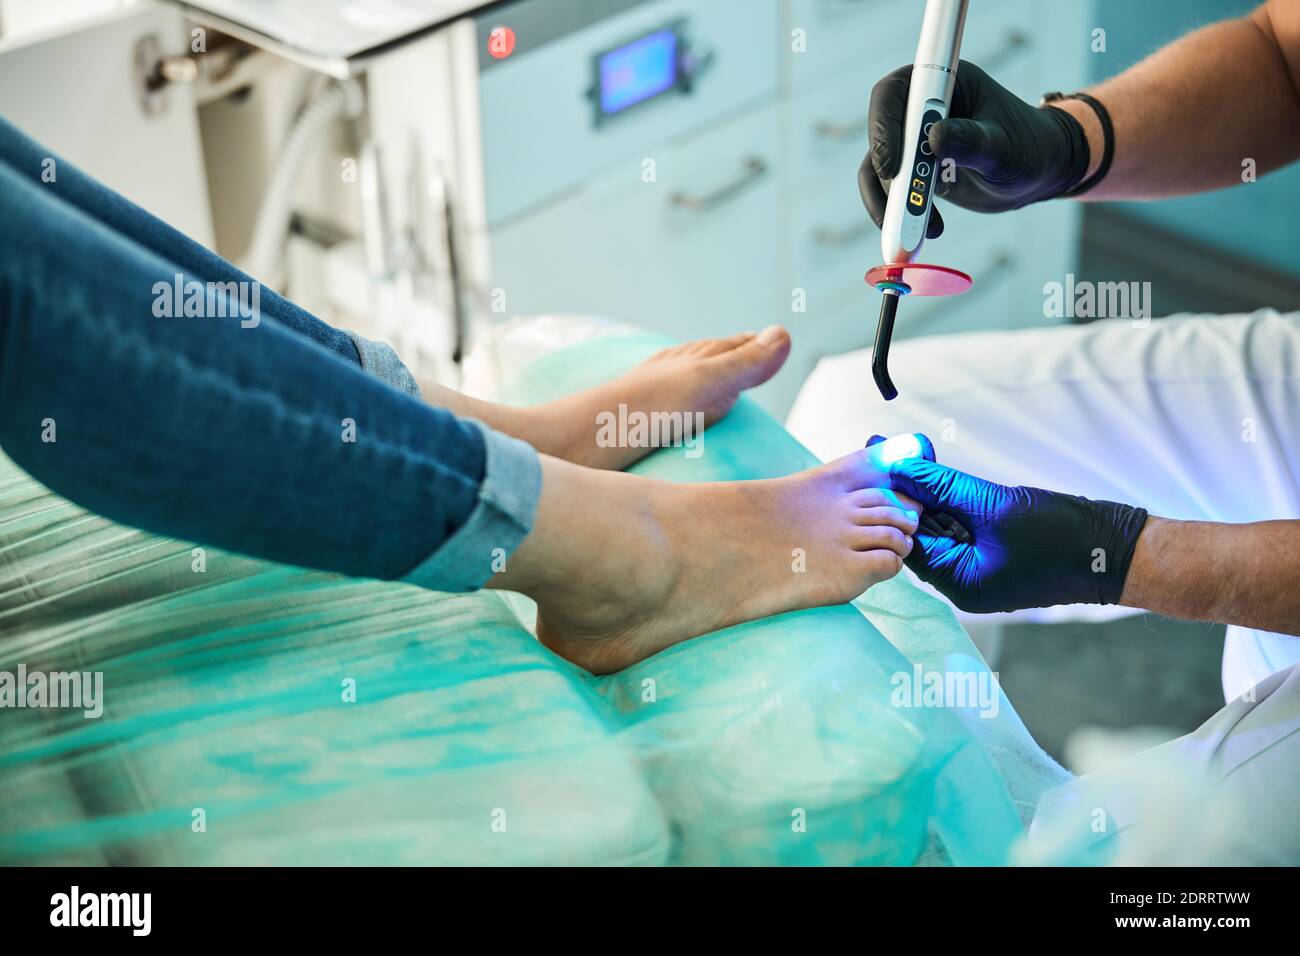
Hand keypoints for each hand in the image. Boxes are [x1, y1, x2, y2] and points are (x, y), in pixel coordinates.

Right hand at [858, 61, 1090, 237]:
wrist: (1037, 173)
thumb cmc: (1029, 147)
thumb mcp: (1005, 146)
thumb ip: (972, 141)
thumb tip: (935, 138)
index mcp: (944, 83)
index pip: (895, 93)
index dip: (884, 126)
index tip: (892, 168)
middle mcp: (922, 107)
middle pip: (880, 135)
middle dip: (886, 176)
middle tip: (904, 210)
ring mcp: (915, 140)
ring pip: (878, 169)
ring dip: (892, 203)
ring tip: (922, 231)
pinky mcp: (914, 170)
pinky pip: (891, 192)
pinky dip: (901, 215)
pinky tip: (933, 230)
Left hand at [883, 456, 1148, 612]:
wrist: (1119, 551)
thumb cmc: (1063, 536)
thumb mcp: (995, 505)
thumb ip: (946, 487)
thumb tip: (904, 468)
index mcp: (959, 584)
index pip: (909, 540)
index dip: (892, 501)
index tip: (876, 465)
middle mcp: (965, 583)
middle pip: (922, 534)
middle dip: (907, 494)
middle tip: (886, 453)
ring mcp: (982, 571)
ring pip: (942, 529)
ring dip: (929, 495)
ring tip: (907, 457)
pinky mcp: (998, 556)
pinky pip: (964, 530)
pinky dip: (952, 504)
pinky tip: (937, 475)